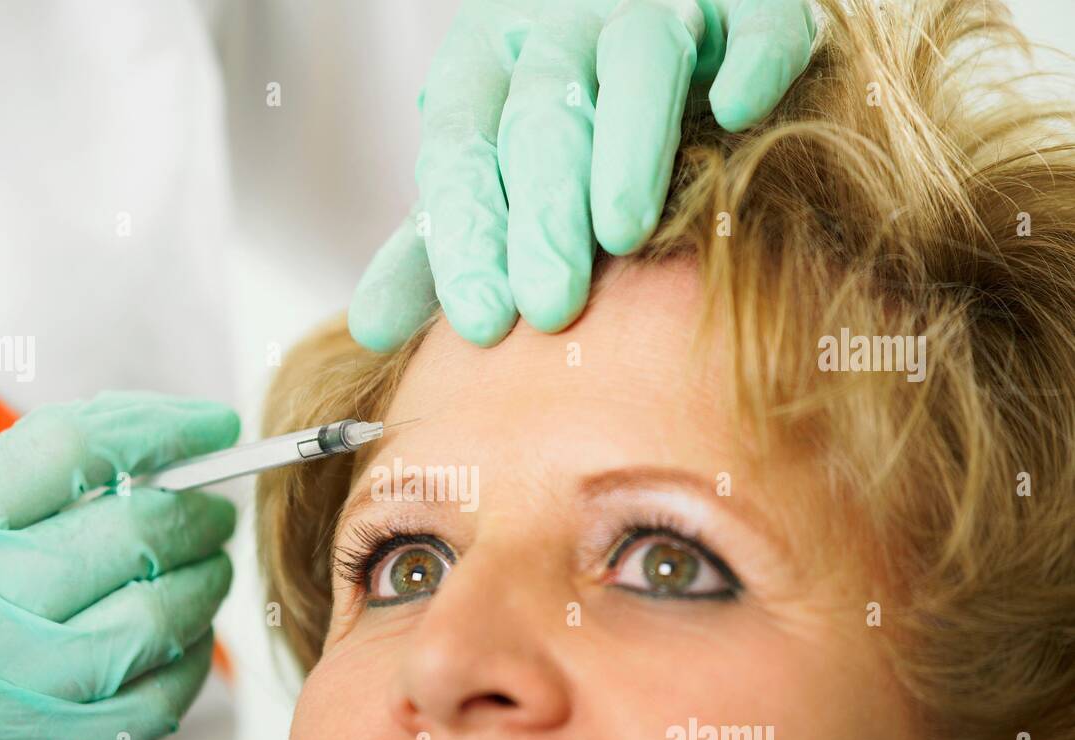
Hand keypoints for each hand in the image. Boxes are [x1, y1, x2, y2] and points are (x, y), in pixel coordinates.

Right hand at [0, 391, 238, 739]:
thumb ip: (8, 512)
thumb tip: (135, 465)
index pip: (77, 446)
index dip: (161, 426)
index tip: (207, 425)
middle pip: (137, 526)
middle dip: (197, 509)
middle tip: (213, 508)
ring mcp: (32, 687)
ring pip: (165, 609)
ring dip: (204, 579)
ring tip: (208, 568)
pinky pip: (166, 691)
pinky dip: (191, 657)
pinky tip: (184, 643)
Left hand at [350, 0, 815, 351]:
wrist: (646, 14)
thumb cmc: (553, 127)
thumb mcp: (485, 174)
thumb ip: (440, 243)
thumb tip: (368, 327)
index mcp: (485, 69)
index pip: (461, 149)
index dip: (468, 232)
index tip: (482, 320)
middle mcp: (558, 31)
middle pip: (541, 115)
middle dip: (542, 212)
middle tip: (549, 305)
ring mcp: (650, 7)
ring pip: (637, 59)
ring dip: (628, 143)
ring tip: (622, 233)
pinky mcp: (743, 1)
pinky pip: (751, 21)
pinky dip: (748, 58)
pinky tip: (737, 109)